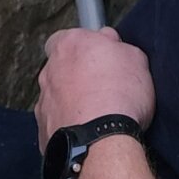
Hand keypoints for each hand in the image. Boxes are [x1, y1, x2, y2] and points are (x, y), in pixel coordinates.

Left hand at [34, 27, 155, 151]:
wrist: (101, 140)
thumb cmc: (119, 95)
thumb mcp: (135, 58)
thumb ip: (118, 47)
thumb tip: (111, 44)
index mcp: (69, 45)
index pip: (68, 38)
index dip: (85, 48)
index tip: (102, 58)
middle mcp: (50, 70)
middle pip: (62, 68)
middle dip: (78, 76)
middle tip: (104, 88)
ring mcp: (43, 102)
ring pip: (58, 97)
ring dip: (73, 103)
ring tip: (99, 115)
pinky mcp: (43, 130)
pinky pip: (58, 123)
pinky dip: (71, 125)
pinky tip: (89, 133)